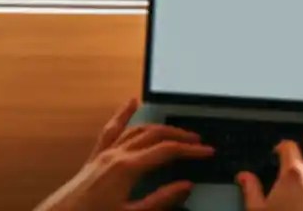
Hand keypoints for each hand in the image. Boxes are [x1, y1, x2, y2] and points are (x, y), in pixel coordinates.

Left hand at [36, 98, 213, 210]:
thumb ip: (160, 200)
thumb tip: (185, 186)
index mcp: (127, 168)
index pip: (167, 151)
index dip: (190, 150)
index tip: (206, 152)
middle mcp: (116, 154)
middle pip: (155, 135)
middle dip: (179, 136)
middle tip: (198, 142)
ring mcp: (104, 153)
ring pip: (137, 129)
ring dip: (159, 127)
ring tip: (176, 130)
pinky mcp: (95, 157)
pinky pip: (111, 130)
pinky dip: (123, 114)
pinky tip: (131, 103)